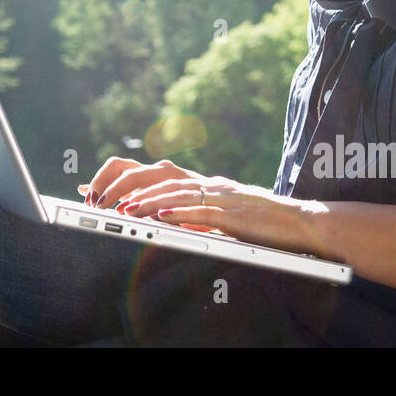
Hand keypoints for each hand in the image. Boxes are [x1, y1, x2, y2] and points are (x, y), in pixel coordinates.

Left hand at [78, 157, 314, 250]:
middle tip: (104, 199)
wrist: (301, 221)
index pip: (154, 173)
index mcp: (203, 183)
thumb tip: (160, 221)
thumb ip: (193, 214)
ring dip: (146, 202)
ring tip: (123, 210)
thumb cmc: (261, 222)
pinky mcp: (234, 214)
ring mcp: (221, 196)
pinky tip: (161, 218)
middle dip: (127, 187)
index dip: (123, 179)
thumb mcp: (220, 216)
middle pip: (158, 175)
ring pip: (175, 193)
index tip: (95, 188)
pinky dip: (178, 214)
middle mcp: (208, 184)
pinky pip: (200, 212)